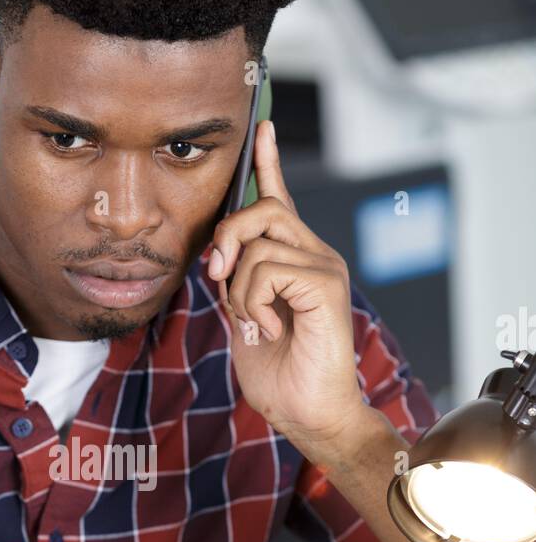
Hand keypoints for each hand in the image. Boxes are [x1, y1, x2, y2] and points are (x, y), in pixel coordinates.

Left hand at [207, 120, 364, 459]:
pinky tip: (268, 327)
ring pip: (258, 242)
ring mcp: (325, 266)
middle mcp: (316, 254)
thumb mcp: (243, 319)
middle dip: (226, 237)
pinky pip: (268, 269)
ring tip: (254, 321)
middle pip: (261, 209)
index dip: (268, 162)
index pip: (280, 199)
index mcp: (296, 259)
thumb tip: (217, 256)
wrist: (309, 415)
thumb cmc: (280, 375)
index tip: (261, 126)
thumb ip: (232, 282)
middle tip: (216, 277)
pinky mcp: (326, 284)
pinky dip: (253, 301)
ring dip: (238, 287)